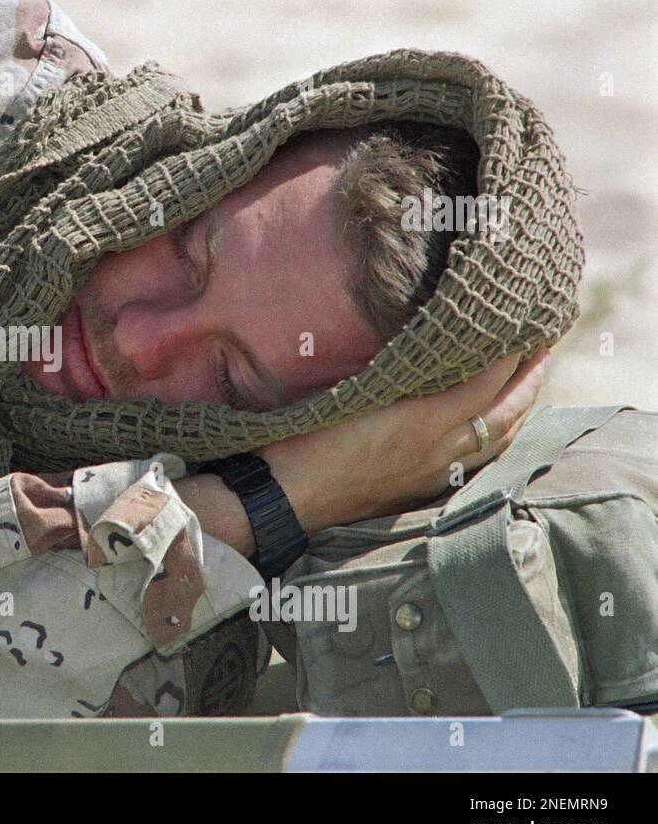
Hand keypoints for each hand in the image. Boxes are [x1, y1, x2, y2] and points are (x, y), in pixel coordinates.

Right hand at [259, 349, 551, 532]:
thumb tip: (427, 347)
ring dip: (518, 410)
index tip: (523, 324)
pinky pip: (475, 462)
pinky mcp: (418, 491)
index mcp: (419, 424)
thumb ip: (394, 374)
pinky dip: (496, 438)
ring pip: (495, 442)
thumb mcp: (346, 395)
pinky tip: (494, 428)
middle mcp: (436, 453)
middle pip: (503, 414)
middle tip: (543, 346)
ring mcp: (431, 476)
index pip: (484, 383)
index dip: (508, 354)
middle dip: (528, 379)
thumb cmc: (301, 441)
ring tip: (528, 381)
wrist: (280, 499)